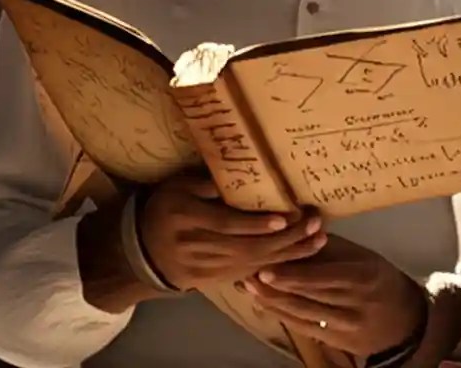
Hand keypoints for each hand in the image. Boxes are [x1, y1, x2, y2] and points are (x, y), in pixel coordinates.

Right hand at [139, 174, 324, 290]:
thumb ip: (203, 184)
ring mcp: (207, 269)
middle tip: (315, 225)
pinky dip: (278, 265)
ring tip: (318, 239)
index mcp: (185, 218)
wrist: (142, 253)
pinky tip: (301, 255)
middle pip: (246, 247)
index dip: (254, 225)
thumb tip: (230, 180)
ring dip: (289, 253)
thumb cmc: (166, 209)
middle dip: (285, 239)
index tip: (284, 220)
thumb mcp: (176, 187)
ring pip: (253, 263)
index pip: (224, 225)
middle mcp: (197, 247)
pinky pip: (251, 274)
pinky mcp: (216, 281)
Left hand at [245, 233, 426, 359]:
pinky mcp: (335, 340)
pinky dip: (280, 314)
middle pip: (307, 296)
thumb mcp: (363, 257)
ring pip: (301, 313)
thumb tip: (299, 224)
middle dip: (275, 287)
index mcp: (362, 276)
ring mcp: (344, 326)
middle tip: (247, 273)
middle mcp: (354, 303)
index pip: (322, 277)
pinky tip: (264, 303)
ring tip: (248, 287)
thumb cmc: (380, 280)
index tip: (265, 267)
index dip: (292, 275)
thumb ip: (330, 247)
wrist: (403, 321)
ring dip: (272, 301)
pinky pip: (303, 327)